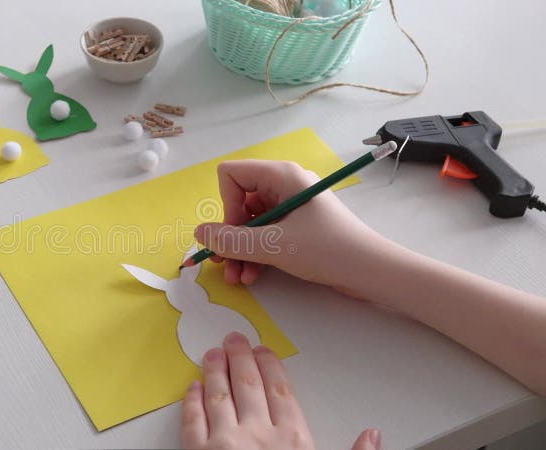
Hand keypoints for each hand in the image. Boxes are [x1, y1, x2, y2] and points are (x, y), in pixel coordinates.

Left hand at [181, 332, 380, 449]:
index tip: (264, 351)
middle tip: (234, 340)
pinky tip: (192, 389)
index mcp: (293, 439)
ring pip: (218, 394)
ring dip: (214, 371)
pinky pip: (193, 421)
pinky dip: (192, 401)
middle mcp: (258, 434)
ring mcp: (226, 443)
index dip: (271, 366)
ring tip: (212, 355)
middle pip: (248, 384)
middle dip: (240, 357)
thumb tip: (373, 436)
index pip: (280, 390)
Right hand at [194, 160, 389, 288]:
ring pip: (250, 223)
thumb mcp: (275, 246)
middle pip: (238, 202)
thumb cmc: (327, 250)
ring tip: (238, 278)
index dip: (225, 205)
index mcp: (281, 176)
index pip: (231, 175)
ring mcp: (291, 206)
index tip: (233, 234)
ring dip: (240, 250)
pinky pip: (265, 234)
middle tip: (225, 266)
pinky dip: (256, 254)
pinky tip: (252, 276)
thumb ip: (232, 240)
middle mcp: (284, 185)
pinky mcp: (298, 226)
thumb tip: (199, 233)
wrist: (372, 271)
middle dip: (230, 236)